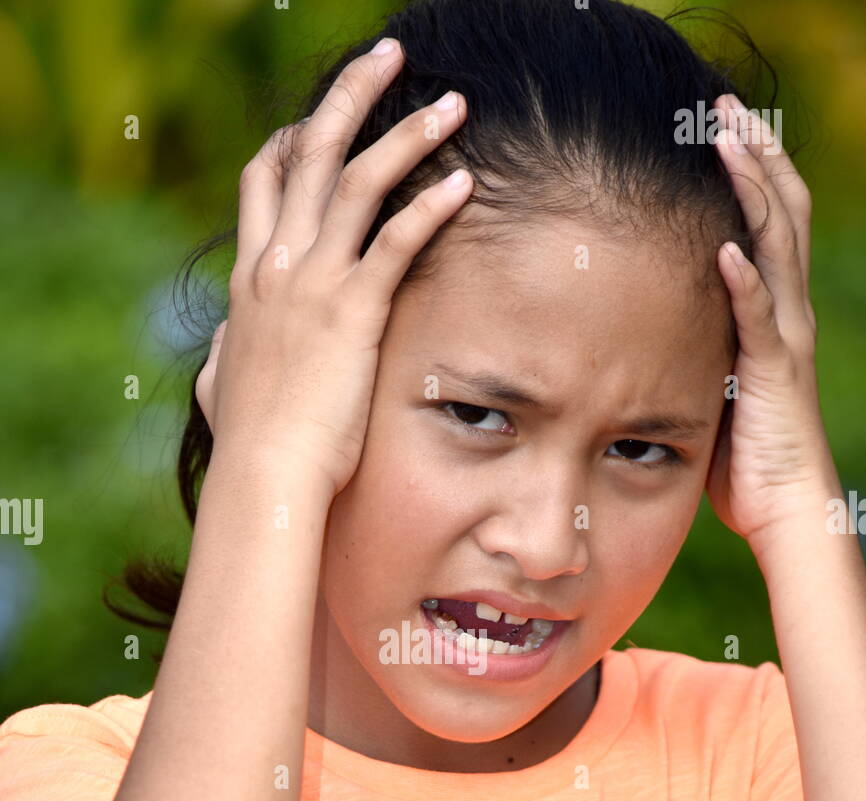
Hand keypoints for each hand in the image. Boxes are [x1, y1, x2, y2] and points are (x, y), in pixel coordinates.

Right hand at [194, 38, 472, 496]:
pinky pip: (396, 240)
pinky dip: (431, 205)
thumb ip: (223, 354)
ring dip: (407, 132)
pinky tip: (466, 183)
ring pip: (359, 180)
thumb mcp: (220, 386)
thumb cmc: (249, 444)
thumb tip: (219, 346)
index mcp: (249, 280)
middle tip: (388, 54)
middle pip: (311, 152)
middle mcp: (276, 265)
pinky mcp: (351, 312)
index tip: (321, 120)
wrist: (263, 476)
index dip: (293, 139)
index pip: (264, 181)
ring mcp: (312, 283)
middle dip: (350, 93)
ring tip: (451, 102)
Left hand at [705, 96, 837, 551]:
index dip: (749, 173)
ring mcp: (785, 340)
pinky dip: (746, 282)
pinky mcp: (775, 375)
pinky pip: (762, 320)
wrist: (786, 509)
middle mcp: (787, 315)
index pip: (768, 224)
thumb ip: (691, 352)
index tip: (718, 130)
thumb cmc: (743, 460)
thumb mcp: (711, 389)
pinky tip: (726, 248)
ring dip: (753, 192)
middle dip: (754, 156)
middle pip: (781, 213)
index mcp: (772, 314)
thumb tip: (641, 337)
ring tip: (728, 141)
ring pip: (777, 246)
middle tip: (722, 106)